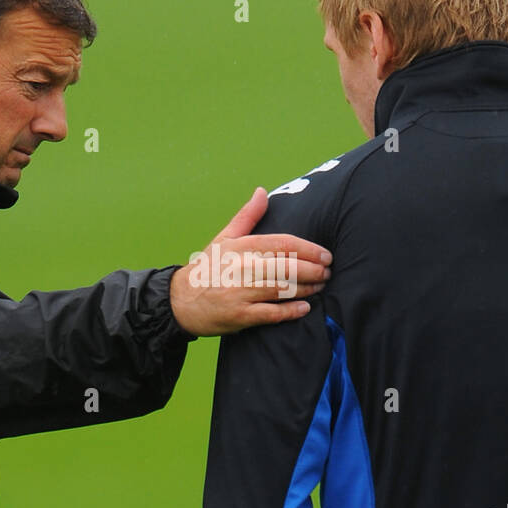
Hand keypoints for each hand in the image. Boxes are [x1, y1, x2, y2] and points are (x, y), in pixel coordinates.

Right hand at [170, 187, 332, 335]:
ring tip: (320, 287)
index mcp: (241, 246)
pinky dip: (290, 311)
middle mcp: (241, 267)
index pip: (283, 244)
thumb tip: (262, 191)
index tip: (325, 254)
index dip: (308, 249)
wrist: (179, 301)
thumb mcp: (224, 238)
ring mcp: (240, 292)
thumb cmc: (207, 268)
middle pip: (286, 266)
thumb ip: (247, 216)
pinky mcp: (239, 315)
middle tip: (328, 272)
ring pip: (282, 289)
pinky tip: (305, 308)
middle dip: (312, 270)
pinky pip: (270, 314)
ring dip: (306, 289)